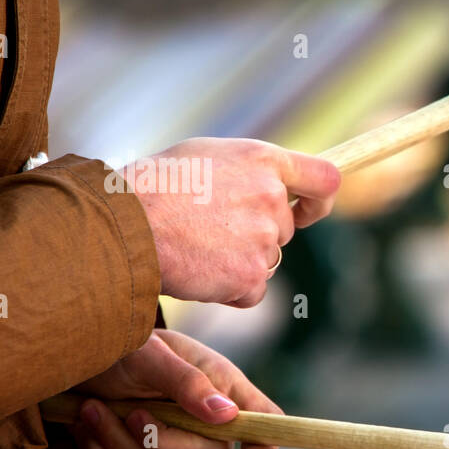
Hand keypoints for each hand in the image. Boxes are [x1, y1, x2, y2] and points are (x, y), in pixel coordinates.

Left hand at [67, 329, 281, 448]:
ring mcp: (176, 447)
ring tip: (93, 407)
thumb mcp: (150, 354)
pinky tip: (88, 424)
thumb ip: (187, 382)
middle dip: (164, 444)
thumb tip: (226, 416)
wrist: (76, 360)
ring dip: (120, 443)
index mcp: (223, 387)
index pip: (265, 423)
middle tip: (131, 412)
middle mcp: (207, 422)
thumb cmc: (122, 346)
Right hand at [124, 137, 339, 306]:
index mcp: (262, 160)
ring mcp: (264, 237)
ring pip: (266, 259)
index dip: (319, 200)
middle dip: (256, 234)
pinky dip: (230, 290)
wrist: (123, 226)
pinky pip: (252, 291)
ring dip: (238, 261)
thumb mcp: (204, 156)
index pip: (325, 179)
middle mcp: (271, 196)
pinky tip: (199, 273)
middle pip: (286, 228)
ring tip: (195, 246)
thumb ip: (246, 170)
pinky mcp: (251, 274)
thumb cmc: (152, 187)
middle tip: (207, 230)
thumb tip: (270, 185)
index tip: (309, 211)